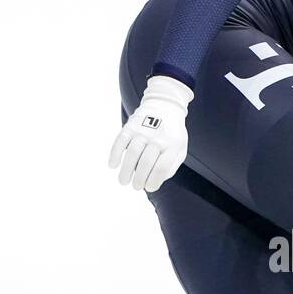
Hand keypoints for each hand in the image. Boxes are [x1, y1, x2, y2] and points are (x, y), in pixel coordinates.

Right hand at [109, 75, 193, 191]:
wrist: (165, 106)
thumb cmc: (171, 135)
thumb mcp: (179, 149)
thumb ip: (170, 167)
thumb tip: (153, 182)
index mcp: (173, 145)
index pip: (161, 168)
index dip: (153, 181)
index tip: (149, 187)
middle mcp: (158, 138)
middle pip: (146, 162)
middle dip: (139, 179)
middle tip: (135, 187)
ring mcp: (143, 131)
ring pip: (132, 153)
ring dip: (125, 170)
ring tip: (123, 181)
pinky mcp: (130, 126)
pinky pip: (120, 141)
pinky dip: (115, 154)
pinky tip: (113, 165)